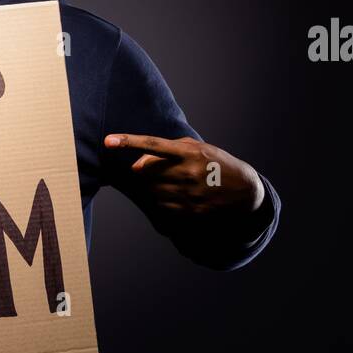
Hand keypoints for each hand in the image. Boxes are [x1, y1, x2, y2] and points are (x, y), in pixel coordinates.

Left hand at [103, 133, 264, 235]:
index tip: (108, 141)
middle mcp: (187, 172)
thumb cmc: (215, 164)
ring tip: (172, 185)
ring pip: (150, 191)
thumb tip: (137, 165)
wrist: (244, 192)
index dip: (129, 141)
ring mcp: (188, 194)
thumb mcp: (197, 149)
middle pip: (146, 172)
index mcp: (189, 152)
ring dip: (152, 188)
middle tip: (159, 173)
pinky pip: (160, 207)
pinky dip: (161, 202)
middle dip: (143, 172)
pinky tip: (176, 198)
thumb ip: (165, 151)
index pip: (153, 144)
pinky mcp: (189, 211)